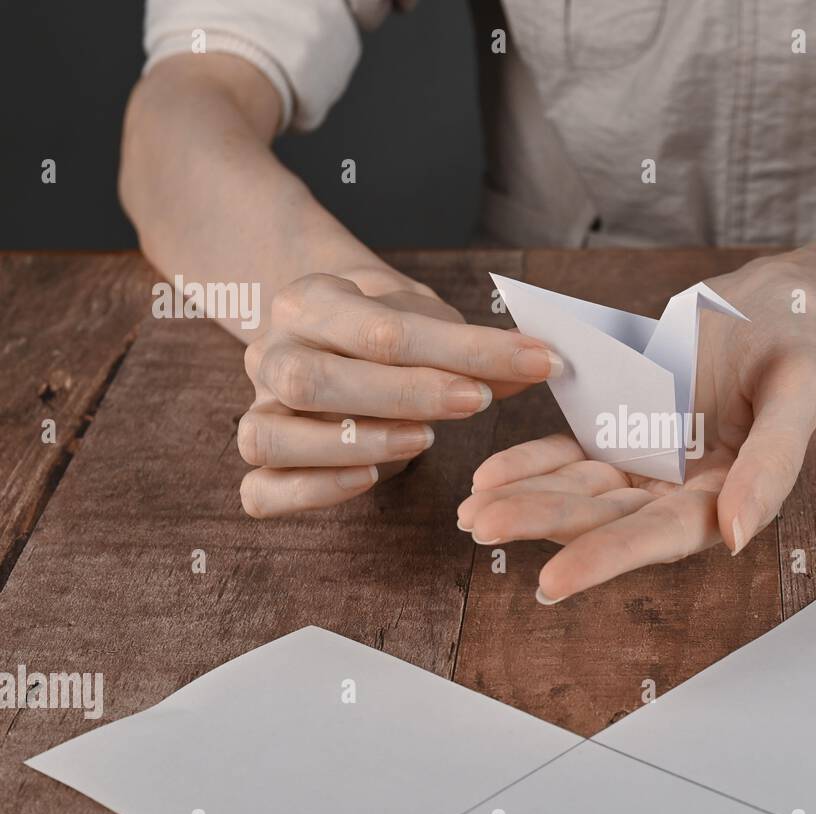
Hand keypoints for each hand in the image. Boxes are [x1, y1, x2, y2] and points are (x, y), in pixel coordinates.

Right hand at [238, 269, 561, 516]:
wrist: (325, 326)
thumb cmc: (386, 326)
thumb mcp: (430, 319)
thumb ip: (475, 349)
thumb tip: (540, 365)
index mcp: (312, 300)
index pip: (380, 327)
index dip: (460, 351)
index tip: (530, 361)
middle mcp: (271, 351)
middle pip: (311, 380)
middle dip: (404, 396)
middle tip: (472, 403)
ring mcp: (256, 407)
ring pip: (269, 435)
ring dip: (350, 444)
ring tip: (421, 441)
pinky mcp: (258, 459)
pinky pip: (259, 490)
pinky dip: (311, 492)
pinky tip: (367, 478)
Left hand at [456, 256, 815, 601]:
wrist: (771, 301)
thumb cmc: (794, 344)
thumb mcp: (799, 392)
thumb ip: (773, 463)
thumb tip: (737, 535)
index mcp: (730, 496)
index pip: (662, 536)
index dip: (607, 558)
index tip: (551, 581)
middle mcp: (682, 492)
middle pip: (607, 519)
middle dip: (545, 523)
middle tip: (484, 527)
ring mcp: (648, 465)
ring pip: (580, 491)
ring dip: (527, 502)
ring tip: (472, 513)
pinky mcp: (622, 433)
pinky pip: (570, 455)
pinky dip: (531, 465)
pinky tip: (488, 476)